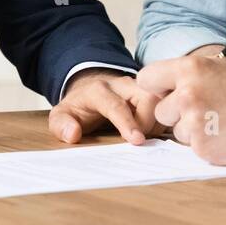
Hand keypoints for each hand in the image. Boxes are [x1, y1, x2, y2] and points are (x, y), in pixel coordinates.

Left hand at [49, 69, 163, 145]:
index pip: (116, 105)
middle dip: (149, 122)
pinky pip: (165, 103)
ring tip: (146, 136)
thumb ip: (61, 125)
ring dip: (158, 121)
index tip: (137, 141)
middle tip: (141, 140)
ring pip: (160, 100)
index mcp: (99, 90)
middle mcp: (122, 84)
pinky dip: (163, 119)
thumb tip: (73, 134)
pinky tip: (154, 130)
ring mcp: (138, 86)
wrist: (89, 89)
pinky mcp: (149, 91)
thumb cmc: (78, 107)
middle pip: (147, 98)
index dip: (128, 123)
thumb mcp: (61, 115)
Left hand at [137, 55, 225, 165]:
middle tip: (209, 113)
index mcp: (191, 68)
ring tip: (225, 124)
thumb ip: (195, 75)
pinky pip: (194, 149)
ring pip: (177, 133)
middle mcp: (187, 93)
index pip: (147, 78)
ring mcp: (194, 122)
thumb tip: (170, 82)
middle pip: (161, 111)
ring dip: (195, 132)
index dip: (158, 88)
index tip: (169, 94)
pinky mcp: (204, 148)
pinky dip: (210, 146)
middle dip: (178, 115)